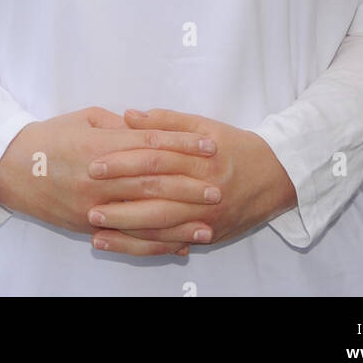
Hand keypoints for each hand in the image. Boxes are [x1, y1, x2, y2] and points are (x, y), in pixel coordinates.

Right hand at [0, 107, 212, 255]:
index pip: (149, 145)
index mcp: (100, 146)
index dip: (182, 145)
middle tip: (218, 187)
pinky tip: (177, 246)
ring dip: (178, 222)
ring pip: (143, 216)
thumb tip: (146, 127)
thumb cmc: (49, 137)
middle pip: (152, 183)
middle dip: (188, 186)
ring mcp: (93, 206)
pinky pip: (126, 239)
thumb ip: (118, 124)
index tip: (209, 145)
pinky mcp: (88, 227)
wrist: (12, 168)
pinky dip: (154, 244)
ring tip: (207, 224)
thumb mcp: (83, 118)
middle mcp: (99, 179)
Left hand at [84, 109, 297, 256]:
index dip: (124, 162)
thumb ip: (166, 121)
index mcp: (200, 158)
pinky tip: (120, 244)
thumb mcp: (204, 126)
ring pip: (161, 225)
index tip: (95, 164)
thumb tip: (129, 115)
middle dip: (119, 200)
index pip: (155, 160)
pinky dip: (143, 246)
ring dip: (126, 229)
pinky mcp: (206, 234)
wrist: (275, 176)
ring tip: (95, 228)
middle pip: (155, 195)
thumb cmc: (234, 147)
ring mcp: (205, 216)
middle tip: (87, 202)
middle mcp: (202, 189)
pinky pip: (171, 243)